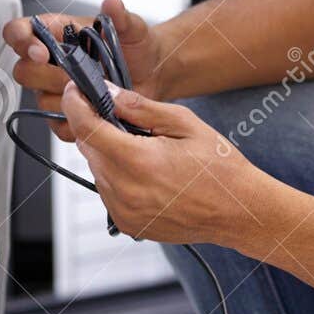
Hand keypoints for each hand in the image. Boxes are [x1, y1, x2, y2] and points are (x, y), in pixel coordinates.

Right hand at [3, 0, 168, 143]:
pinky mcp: (65, 114)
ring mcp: (54, 90)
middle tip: (76, 75)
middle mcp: (49, 62)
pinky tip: (98, 109)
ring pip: (41, 101)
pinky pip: (58, 124)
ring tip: (96, 90)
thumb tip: (113, 3)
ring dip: (68, 98)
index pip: (18, 32)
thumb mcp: (132, 27)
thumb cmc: (134, 46)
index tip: (40, 50)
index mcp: (55, 32)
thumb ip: (120, 16)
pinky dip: (78, 119)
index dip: (21, 40)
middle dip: (48, 76)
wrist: (151, 74)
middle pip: (23, 71)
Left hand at [59, 80, 268, 246]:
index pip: (87, 127)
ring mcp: (124, 212)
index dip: (75, 104)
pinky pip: (107, 191)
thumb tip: (107, 92)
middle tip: (118, 114)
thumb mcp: (183, 123)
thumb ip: (139, 107)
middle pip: (89, 148)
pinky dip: (117, 175)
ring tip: (141, 146)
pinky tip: (145, 170)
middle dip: (96, 126)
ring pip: (96, 170)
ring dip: (107, 152)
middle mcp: (125, 191)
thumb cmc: (219, 166)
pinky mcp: (128, 224)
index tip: (75, 90)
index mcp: (138, 162)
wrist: (238, 211)